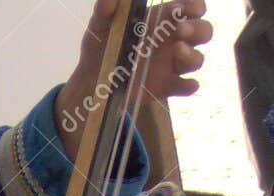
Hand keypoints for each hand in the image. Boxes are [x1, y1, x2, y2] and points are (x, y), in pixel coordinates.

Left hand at [56, 0, 211, 156]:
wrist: (91, 80)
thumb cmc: (100, 46)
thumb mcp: (99, 26)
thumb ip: (104, 10)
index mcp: (163, 19)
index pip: (191, 7)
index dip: (195, 5)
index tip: (185, 7)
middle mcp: (173, 41)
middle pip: (203, 31)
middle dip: (196, 29)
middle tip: (179, 30)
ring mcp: (171, 65)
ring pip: (197, 59)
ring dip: (192, 55)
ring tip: (176, 51)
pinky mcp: (165, 87)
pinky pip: (186, 87)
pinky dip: (189, 86)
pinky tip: (184, 85)